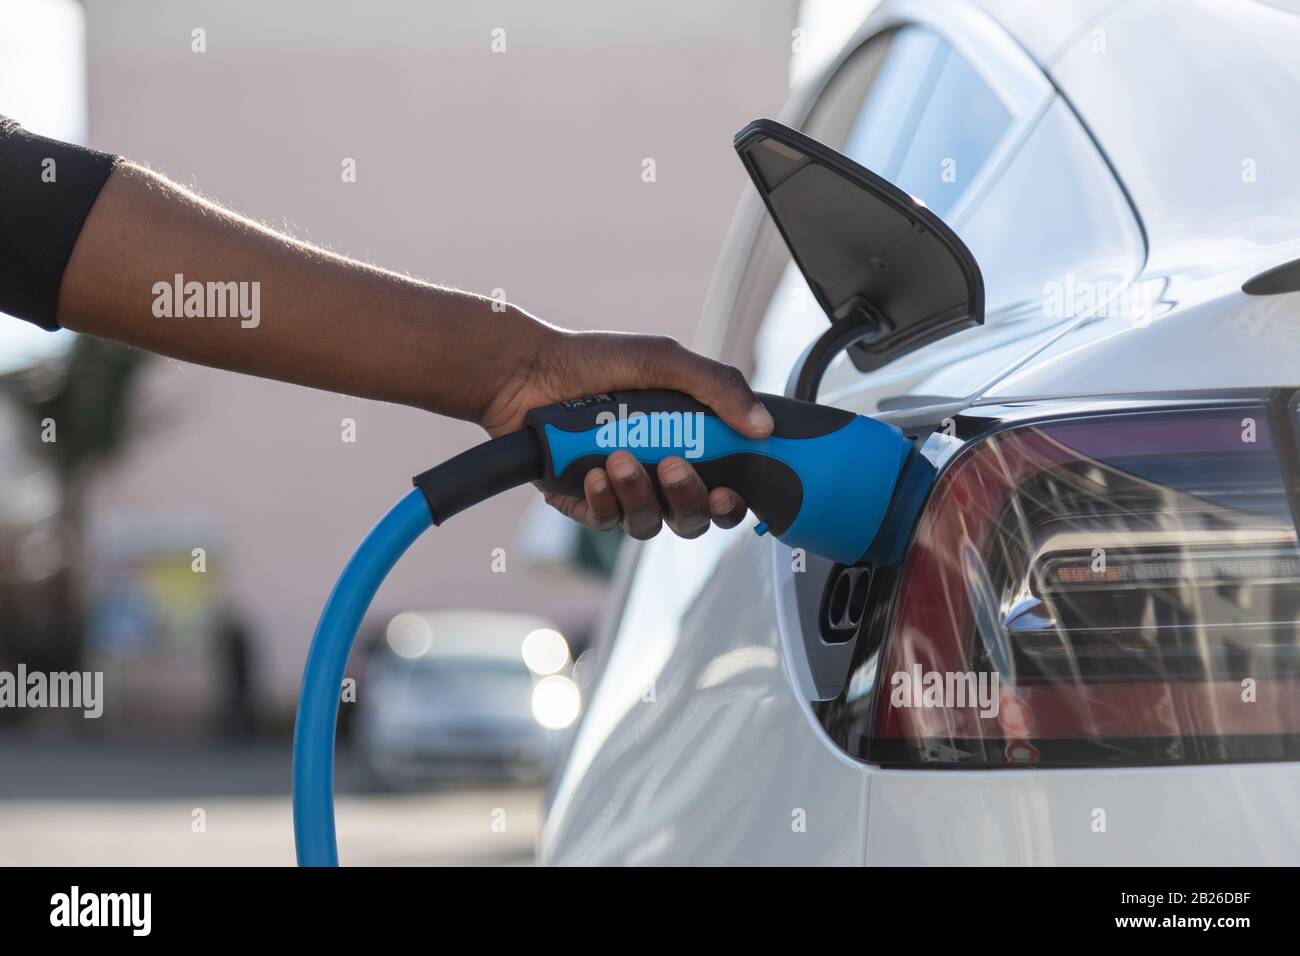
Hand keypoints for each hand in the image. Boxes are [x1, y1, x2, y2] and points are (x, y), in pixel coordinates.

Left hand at [478, 320, 772, 539]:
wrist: (525, 370)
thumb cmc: (593, 362)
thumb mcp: (665, 361)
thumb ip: (719, 388)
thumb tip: (763, 425)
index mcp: (688, 445)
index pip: (726, 490)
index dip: (734, 502)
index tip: (730, 489)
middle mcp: (659, 475)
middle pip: (693, 518)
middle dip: (688, 499)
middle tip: (672, 465)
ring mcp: (622, 493)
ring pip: (649, 524)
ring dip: (639, 494)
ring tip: (618, 458)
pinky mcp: (585, 504)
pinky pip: (606, 520)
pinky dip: (603, 499)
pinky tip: (592, 472)